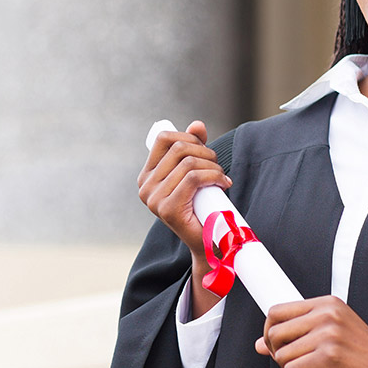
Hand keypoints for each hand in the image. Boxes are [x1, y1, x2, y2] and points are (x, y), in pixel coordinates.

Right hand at [137, 121, 231, 317]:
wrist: (209, 243)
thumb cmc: (202, 206)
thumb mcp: (196, 171)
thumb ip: (193, 147)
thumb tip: (197, 125)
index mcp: (147, 176)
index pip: (164, 138)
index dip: (188, 137)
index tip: (204, 149)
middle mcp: (145, 186)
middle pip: (179, 147)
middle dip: (205, 152)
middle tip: (217, 167)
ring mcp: (153, 199)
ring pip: (189, 162)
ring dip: (213, 166)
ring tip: (221, 178)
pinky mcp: (167, 209)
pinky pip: (193, 178)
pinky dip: (213, 176)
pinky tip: (222, 184)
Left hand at [255, 296, 367, 367]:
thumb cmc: (361, 349)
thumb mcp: (331, 329)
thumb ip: (297, 331)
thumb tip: (261, 343)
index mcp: (326, 303)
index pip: (277, 310)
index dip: (268, 328)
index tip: (272, 340)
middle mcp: (326, 314)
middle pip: (274, 330)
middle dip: (274, 349)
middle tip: (285, 357)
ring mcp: (327, 334)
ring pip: (281, 353)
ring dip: (288, 365)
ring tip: (304, 365)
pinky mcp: (328, 355)